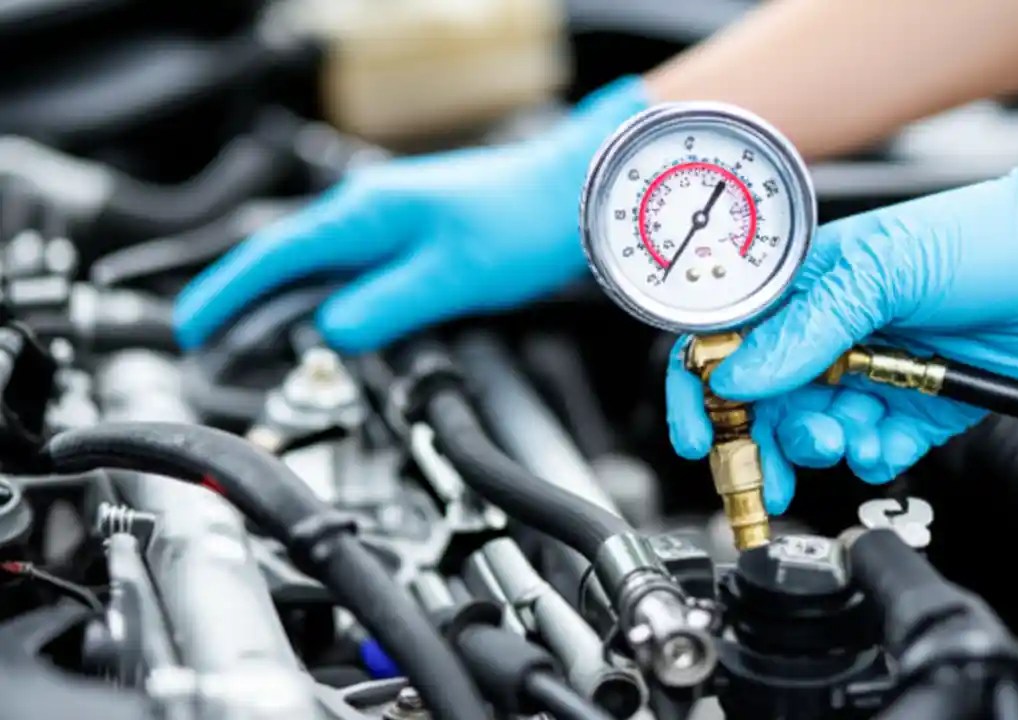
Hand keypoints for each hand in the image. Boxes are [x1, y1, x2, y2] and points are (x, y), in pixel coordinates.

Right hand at [174, 78, 649, 352]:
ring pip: (319, 269)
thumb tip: (329, 333)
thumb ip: (384, 308)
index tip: (194, 328)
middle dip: (243, 304)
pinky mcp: (413, 237)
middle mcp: (369, 211)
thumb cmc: (524, 223)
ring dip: (285, 306)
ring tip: (254, 345)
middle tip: (211, 346)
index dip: (228, 295)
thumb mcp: (451, 277)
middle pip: (286, 262)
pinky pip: (352, 271)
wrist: (575, 195)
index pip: (275, 257)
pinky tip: (326, 324)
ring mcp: (390, 221)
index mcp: (366, 214)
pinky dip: (328, 299)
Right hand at [667, 86, 1017, 513]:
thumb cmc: (982, 236)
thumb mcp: (881, 270)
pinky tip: (893, 436)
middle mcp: (830, 333)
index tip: (700, 433)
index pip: (729, 341)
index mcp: (807, 289)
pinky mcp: (913, 407)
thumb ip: (807, 328)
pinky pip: (873, 448)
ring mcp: (870, 371)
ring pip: (816, 431)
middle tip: (786, 462)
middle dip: (770, 438)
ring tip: (854, 435)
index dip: (704, 388)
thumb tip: (740, 374)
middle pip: (766, 403)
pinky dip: (876, 453)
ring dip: (826, 445)